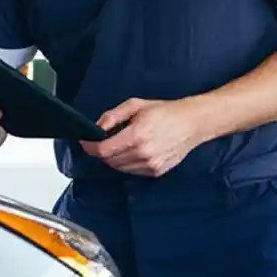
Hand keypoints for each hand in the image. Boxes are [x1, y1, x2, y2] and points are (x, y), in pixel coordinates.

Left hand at [80, 98, 205, 176]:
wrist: (192, 123)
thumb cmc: (165, 111)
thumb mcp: (135, 105)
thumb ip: (112, 116)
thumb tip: (97, 128)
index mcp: (136, 135)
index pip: (103, 150)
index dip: (90, 147)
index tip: (85, 142)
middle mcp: (142, 153)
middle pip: (109, 160)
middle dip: (101, 151)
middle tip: (103, 140)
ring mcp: (150, 165)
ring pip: (119, 167)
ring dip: (114, 158)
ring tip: (121, 143)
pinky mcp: (156, 172)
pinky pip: (132, 171)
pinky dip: (127, 162)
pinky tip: (134, 150)